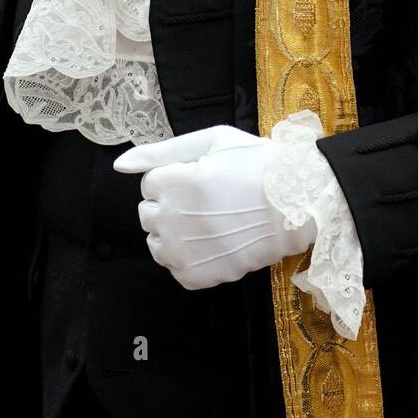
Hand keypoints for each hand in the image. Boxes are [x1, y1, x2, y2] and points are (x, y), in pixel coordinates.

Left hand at [113, 124, 315, 289]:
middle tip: (207, 201)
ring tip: (210, 223)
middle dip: (171, 206)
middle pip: (147, 214)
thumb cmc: (258, 166)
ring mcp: (183, 251)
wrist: (298, 204)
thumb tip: (119, 165)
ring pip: (157, 243)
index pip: (149, 184)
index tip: (203, 179)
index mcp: (173, 182)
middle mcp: (171, 219)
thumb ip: (161, 151)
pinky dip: (191, 258)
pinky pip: (175, 268)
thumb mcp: (213, 141)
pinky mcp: (196, 275)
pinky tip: (215, 244)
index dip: (176, 178)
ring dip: (176, 234)